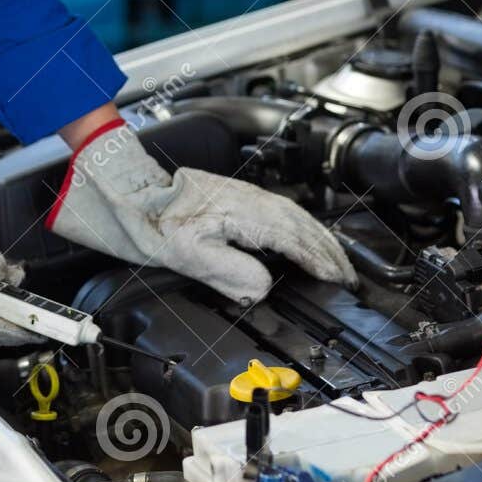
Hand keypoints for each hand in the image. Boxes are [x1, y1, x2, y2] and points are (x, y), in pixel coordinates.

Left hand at [47, 119, 356, 303]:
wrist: (132, 192)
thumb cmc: (155, 223)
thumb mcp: (190, 257)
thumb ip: (232, 274)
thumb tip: (263, 288)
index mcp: (244, 215)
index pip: (294, 240)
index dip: (319, 261)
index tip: (338, 279)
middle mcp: (250, 201)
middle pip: (302, 225)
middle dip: (329, 251)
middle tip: (349, 276)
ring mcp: (245, 195)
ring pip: (295, 215)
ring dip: (319, 238)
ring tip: (336, 260)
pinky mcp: (237, 195)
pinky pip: (281, 210)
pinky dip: (301, 227)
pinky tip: (303, 237)